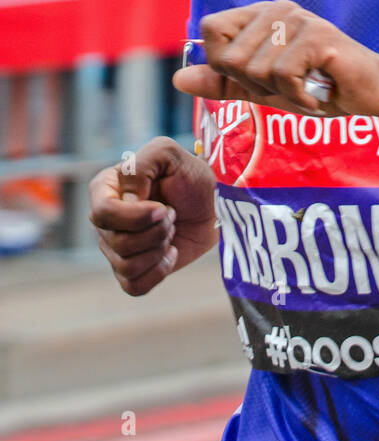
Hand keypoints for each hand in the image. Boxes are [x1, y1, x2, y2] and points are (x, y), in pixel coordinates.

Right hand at [89, 137, 217, 295]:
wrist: (214, 204)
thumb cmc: (190, 176)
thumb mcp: (167, 154)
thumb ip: (138, 167)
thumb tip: (126, 202)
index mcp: (106, 189)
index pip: (102, 212)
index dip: (136, 217)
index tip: (165, 208)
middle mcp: (106, 220)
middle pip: (116, 242)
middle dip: (155, 232)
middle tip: (173, 216)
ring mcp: (115, 247)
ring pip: (125, 266)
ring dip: (158, 250)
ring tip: (172, 231)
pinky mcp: (133, 269)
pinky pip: (133, 286)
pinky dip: (158, 272)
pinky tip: (171, 253)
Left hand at [172, 1, 378, 120]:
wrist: (371, 93)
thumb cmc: (319, 87)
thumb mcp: (264, 89)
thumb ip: (223, 83)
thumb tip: (178, 79)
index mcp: (261, 15)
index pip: (211, 29)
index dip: (224, 64)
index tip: (258, 77)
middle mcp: (278, 10)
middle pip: (229, 56)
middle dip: (255, 86)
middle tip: (290, 86)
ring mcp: (299, 19)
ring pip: (254, 69)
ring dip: (281, 94)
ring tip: (307, 88)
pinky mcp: (318, 36)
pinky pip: (282, 75)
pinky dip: (299, 97)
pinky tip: (318, 93)